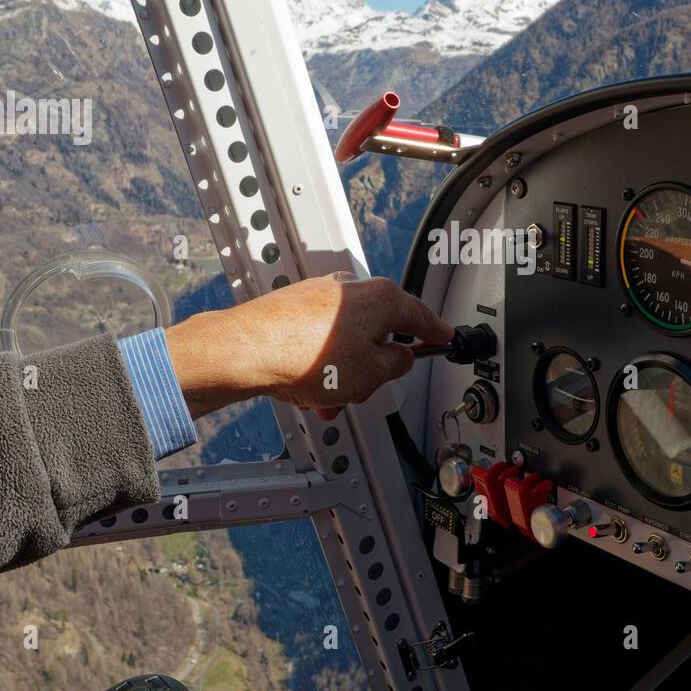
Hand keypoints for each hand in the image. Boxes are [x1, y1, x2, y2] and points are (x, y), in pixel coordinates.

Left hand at [164, 272, 453, 419]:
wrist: (246, 350)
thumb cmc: (306, 357)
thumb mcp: (370, 374)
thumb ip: (396, 365)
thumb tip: (399, 359)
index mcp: (380, 298)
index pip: (420, 316)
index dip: (435, 332)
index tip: (444, 337)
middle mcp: (351, 289)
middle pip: (378, 334)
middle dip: (370, 370)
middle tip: (363, 391)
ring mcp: (320, 296)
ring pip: (346, 343)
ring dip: (341, 376)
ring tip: (324, 401)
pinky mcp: (293, 308)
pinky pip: (319, 342)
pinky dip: (319, 367)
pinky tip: (305, 391)